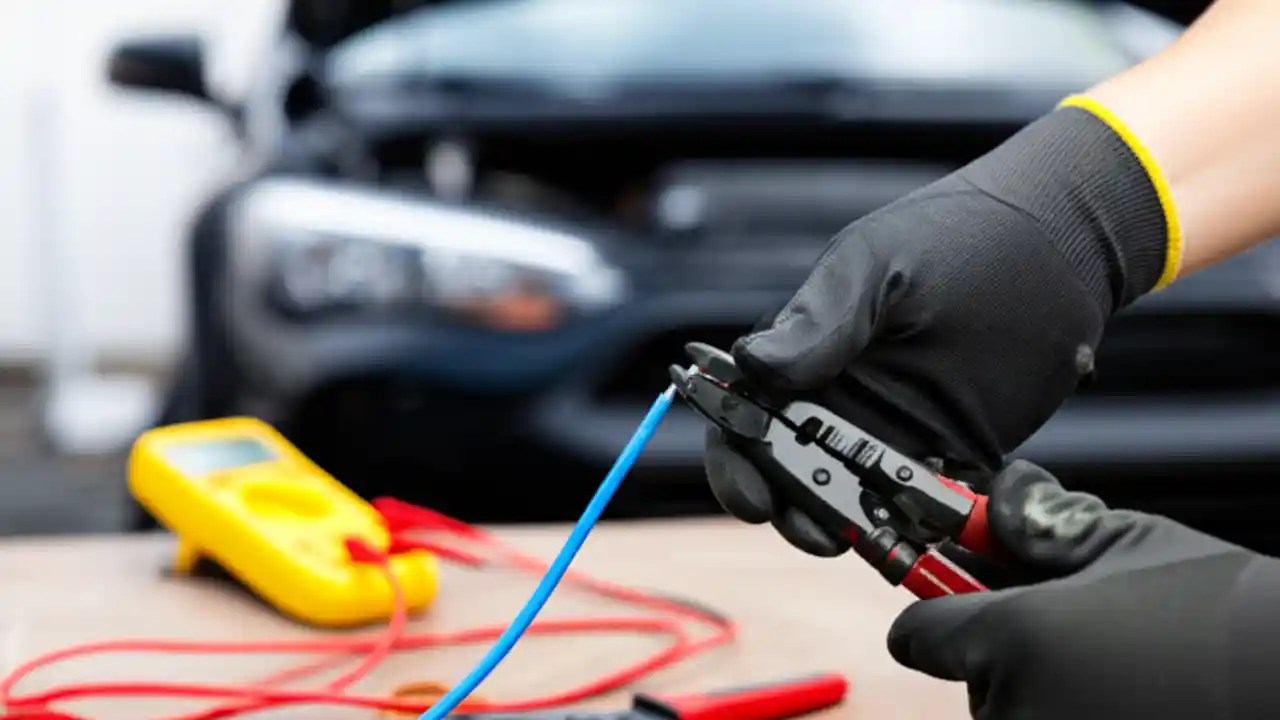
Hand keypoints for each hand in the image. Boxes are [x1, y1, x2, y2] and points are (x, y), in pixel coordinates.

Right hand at [704, 105, 1173, 555]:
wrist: (1063, 245)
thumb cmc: (958, 237)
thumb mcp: (879, 266)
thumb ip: (820, 319)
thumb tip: (753, 366)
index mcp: (804, 352)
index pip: (744, 415)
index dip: (735, 460)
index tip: (752, 492)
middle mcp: (840, 400)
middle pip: (788, 472)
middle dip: (787, 508)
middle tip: (810, 530)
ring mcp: (895, 433)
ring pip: (849, 499)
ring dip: (843, 526)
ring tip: (854, 537)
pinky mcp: (951, 457)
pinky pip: (918, 507)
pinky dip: (909, 528)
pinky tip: (915, 534)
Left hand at [888, 460, 1279, 719]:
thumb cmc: (1217, 609)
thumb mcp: (1124, 540)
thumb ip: (1040, 520)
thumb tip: (998, 496)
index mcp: (1009, 639)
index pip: (917, 632)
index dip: (935, 608)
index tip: (951, 589)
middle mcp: (1012, 708)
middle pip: (971, 677)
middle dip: (1005, 650)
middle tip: (1071, 628)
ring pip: (1010, 713)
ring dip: (1041, 690)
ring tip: (1116, 666)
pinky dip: (1071, 713)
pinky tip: (1124, 694)